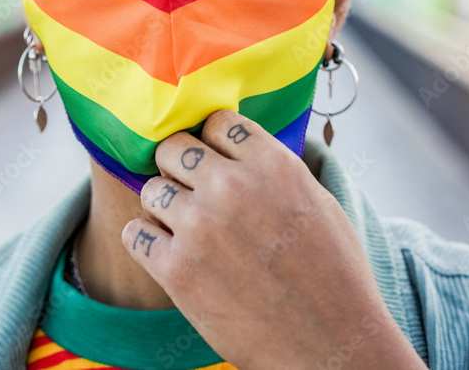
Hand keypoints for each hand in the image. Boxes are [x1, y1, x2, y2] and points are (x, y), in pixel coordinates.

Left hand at [121, 109, 425, 368]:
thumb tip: (239, 151)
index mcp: (272, 164)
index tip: (214, 160)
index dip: (212, 142)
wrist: (332, 345)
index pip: (216, 123)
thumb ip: (273, 170)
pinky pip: (133, 234)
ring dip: (163, 208)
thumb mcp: (318, 202)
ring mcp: (199, 227)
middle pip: (173, 149)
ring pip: (150, 190)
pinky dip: (146, 243)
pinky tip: (168, 254)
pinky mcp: (176, 270)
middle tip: (192, 192)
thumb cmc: (335, 275)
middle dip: (179, 168)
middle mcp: (231, 187)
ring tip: (186, 231)